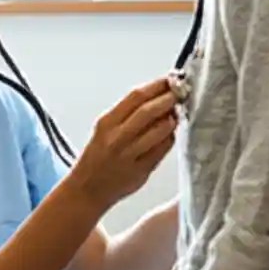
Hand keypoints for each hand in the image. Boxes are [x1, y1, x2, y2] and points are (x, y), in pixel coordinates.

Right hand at [68, 78, 177, 210]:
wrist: (87, 189)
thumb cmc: (97, 157)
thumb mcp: (104, 130)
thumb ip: (128, 115)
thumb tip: (158, 96)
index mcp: (107, 124)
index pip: (135, 97)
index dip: (157, 86)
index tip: (171, 79)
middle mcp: (116, 139)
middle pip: (148, 112)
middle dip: (168, 99)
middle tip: (181, 92)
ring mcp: (129, 156)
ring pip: (158, 131)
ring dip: (172, 119)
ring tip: (178, 114)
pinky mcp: (141, 172)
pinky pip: (162, 150)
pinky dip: (170, 139)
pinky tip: (171, 134)